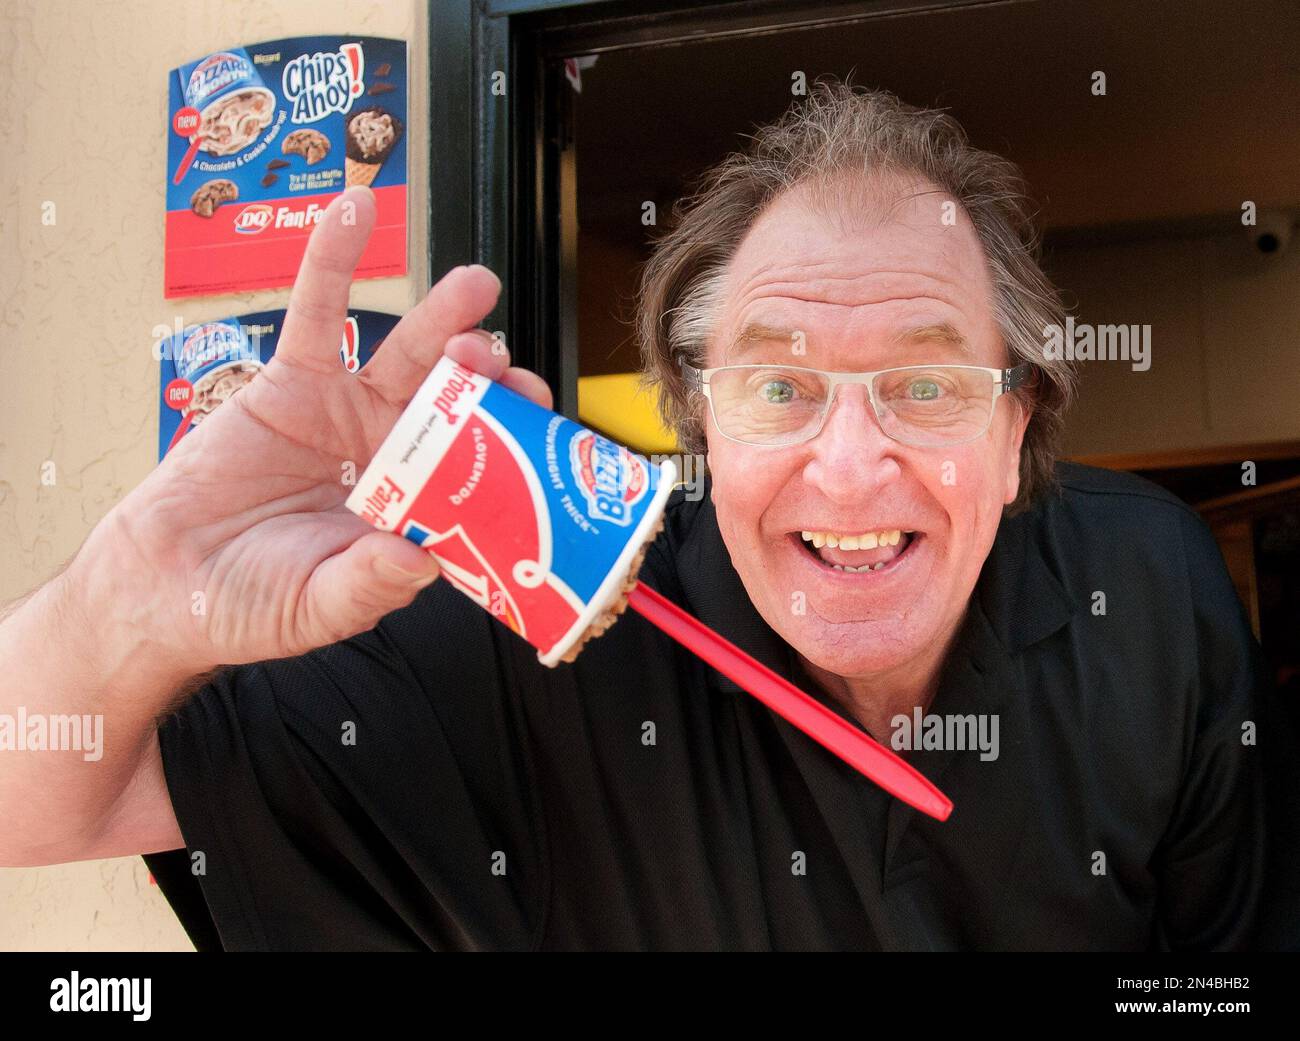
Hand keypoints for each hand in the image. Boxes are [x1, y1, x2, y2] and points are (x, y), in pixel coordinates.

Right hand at [96, 187, 551, 669]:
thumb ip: (369, 585)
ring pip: (407, 351)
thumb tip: (421, 562)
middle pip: (459, 401)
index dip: (514, 438)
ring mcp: (349, 411)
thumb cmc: (253, 603)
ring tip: (473, 285)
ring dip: (442, 314)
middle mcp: (398, 453)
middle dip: (487, 375)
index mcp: (420, 506)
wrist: (168, 583)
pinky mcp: (293, 380)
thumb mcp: (320, 606)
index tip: (534, 417)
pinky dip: (333, 259)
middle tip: (498, 358)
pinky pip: (317, 311)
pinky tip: (355, 214)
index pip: (485, 464)